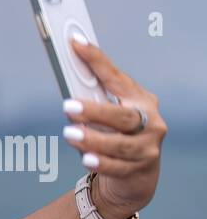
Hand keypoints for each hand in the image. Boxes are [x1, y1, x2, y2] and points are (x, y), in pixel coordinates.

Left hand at [62, 36, 166, 218]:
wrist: (135, 174)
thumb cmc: (116, 135)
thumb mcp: (108, 114)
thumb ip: (92, 99)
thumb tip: (67, 81)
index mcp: (140, 99)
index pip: (116, 77)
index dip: (96, 60)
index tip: (76, 43)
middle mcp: (150, 120)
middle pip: (123, 115)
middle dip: (95, 110)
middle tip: (68, 106)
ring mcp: (147, 146)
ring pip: (120, 143)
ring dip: (94, 139)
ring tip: (70, 134)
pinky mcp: (140, 169)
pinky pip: (118, 166)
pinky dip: (102, 163)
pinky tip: (87, 159)